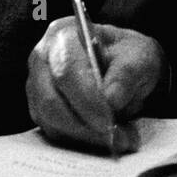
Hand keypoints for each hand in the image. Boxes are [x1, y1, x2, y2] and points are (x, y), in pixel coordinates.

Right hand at [26, 16, 166, 151]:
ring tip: (118, 139)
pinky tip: (105, 139)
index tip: (109, 120)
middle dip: (84, 125)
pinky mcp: (40, 110)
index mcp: (63, 35)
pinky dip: (80, 141)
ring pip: (51, 121)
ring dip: (85, 136)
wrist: (126, 68)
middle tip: (116, 138)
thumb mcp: (140, 57)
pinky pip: (54, 132)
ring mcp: (36, 86)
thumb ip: (126, 74)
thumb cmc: (130, 56)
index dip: (86, 99)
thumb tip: (110, 99)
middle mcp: (42, 59)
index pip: (67, 70)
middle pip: (51, 100)